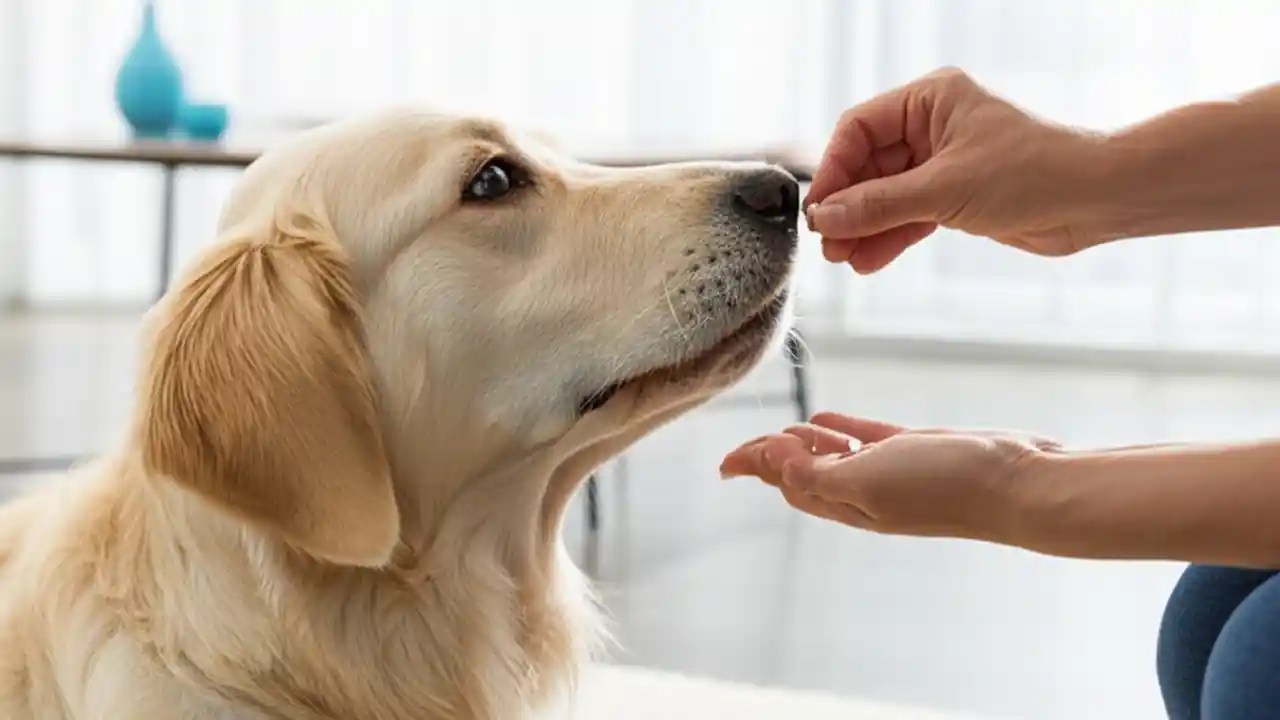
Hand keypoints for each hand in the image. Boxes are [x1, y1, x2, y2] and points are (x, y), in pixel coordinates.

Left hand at [720, 413, 1059, 540]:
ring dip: (804, 444)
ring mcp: (892, 471)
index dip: (757, 469)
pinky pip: (866, 440)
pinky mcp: (917, 450)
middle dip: (772, 458)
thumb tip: (770, 461)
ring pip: (834, 457)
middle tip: (743, 444)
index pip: (789, 484)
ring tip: (781, 432)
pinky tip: (825, 421)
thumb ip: (817, 474)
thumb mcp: (868, 481)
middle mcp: (866, 491)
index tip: (726, 460)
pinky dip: (840, 432)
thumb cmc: (944, 485)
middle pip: (804, 474)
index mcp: (848, 504)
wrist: (1018, 484)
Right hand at [806, 67, 1110, 272]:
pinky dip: (889, 237)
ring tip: (842, 257)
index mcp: (931, 99)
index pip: (859, 128)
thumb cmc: (1037, 172)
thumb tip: (826, 217)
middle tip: (827, 241)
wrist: (1097, 200)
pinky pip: (908, 216)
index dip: (834, 169)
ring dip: (864, 227)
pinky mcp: (956, 197)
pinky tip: (868, 259)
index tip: (819, 209)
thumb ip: (879, 205)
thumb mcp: (945, 189)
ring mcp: (944, 163)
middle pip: (868, 166)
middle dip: (848, 206)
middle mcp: (934, 126)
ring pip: (886, 196)